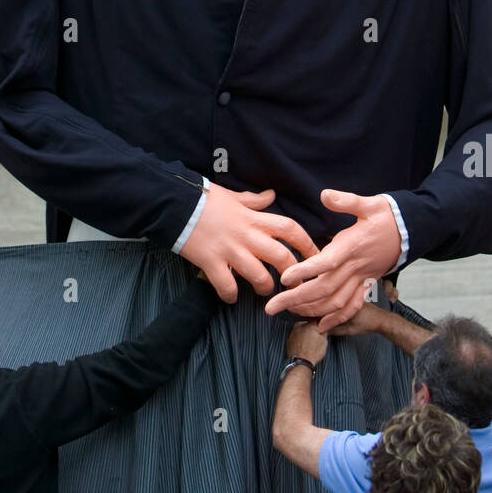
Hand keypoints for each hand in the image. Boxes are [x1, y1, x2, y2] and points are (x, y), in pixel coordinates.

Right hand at [180, 185, 319, 303]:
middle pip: (281, 257)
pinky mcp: (211, 262)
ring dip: (266, 287)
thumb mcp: (233, 196)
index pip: (289, 229)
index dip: (306, 243)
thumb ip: (254, 200)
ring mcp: (230, 251)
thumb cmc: (205, 199)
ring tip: (265, 290)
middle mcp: (246, 236)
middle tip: (295, 282)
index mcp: (254, 218)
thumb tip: (271, 195)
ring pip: (259, 275)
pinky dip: (231, 295)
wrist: (175, 204)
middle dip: (293, 272)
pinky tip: (231, 296)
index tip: (316, 255)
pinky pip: (227, 286)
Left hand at [264, 192, 401, 332]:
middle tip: (271, 307)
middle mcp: (355, 267)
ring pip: (335, 302)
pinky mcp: (367, 284)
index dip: (305, 271)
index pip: (326, 262)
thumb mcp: (368, 203)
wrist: (410, 231)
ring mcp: (362, 279)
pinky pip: (352, 307)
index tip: (284, 278)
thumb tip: (325, 194)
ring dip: (311, 310)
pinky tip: (321, 326)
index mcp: (351, 246)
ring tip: (287, 311)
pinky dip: (337, 319)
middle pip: (324, 288)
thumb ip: (346, 201)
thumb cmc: (386, 216)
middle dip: (296, 299)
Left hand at [286, 320, 327, 365]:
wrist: (301, 363)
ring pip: (301, 329)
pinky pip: (295, 336)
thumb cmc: (313, 353)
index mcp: (310, 324)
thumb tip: (324, 325)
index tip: (321, 329)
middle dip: (311, 328)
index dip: (320, 325)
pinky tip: (303, 345)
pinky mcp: (289, 339)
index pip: (317, 320)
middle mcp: (300, 326)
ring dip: (304, 333)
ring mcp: (293, 332)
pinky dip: (299, 339)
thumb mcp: (324, 341)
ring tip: (309, 342)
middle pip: (308, 323)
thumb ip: (324, 330)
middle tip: (315, 337)